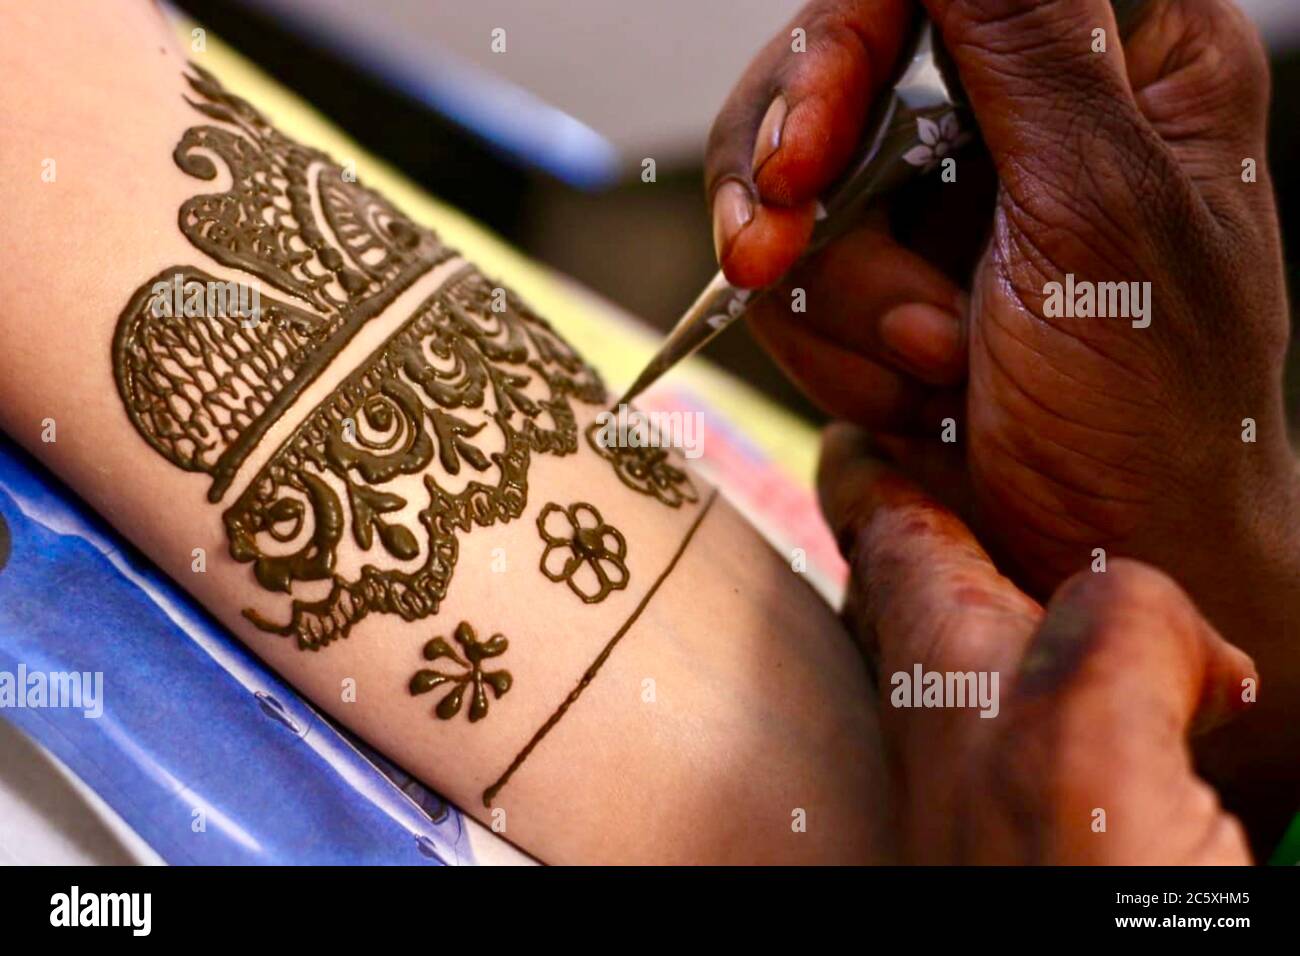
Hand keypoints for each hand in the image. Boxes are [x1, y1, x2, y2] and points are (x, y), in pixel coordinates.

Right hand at [707, 0, 1299, 836]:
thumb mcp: (1100, 214)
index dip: (843, 46)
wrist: (1095, 564)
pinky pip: (789, 273)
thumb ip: (1028, 36)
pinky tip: (906, 390)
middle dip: (813, 193)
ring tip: (927, 365)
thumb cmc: (1151, 417)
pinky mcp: (883, 274)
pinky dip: (826, 346)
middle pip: (837, 72)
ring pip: (794, 186)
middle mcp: (1023, 112)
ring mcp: (945, 200)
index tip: (803, 154)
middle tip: (784, 255)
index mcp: (1120, 58)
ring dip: (840, 299)